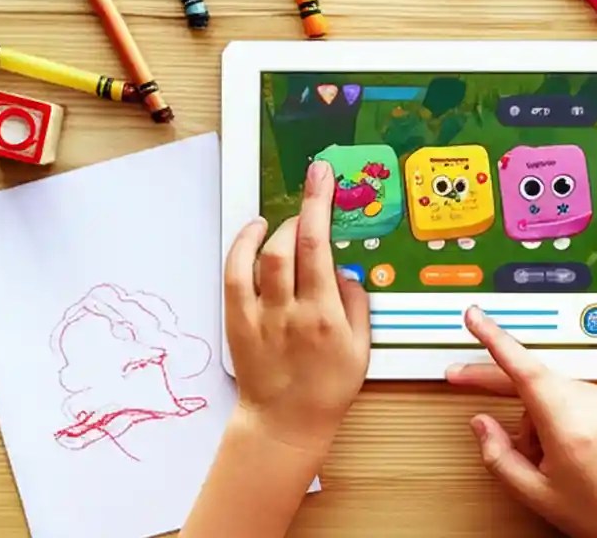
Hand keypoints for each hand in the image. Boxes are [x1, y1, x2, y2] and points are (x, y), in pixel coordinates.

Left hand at [223, 159, 370, 452]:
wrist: (285, 422)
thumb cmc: (327, 389)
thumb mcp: (361, 349)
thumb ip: (358, 304)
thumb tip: (347, 270)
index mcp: (326, 318)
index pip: (320, 246)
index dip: (319, 204)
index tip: (322, 175)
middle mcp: (291, 313)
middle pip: (290, 246)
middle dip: (301, 213)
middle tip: (313, 203)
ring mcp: (260, 317)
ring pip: (263, 257)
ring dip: (276, 230)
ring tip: (288, 221)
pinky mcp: (238, 322)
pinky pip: (235, 275)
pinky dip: (241, 248)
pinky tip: (254, 233)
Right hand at [448, 307, 596, 537]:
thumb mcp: (535, 494)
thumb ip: (498, 457)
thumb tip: (481, 423)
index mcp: (569, 426)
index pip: (524, 370)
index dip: (495, 339)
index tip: (476, 318)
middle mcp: (590, 405)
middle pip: (530, 377)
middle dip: (495, 381)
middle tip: (460, 378)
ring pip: (547, 389)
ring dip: (530, 413)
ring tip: (539, 457)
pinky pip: (569, 395)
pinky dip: (552, 413)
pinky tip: (557, 447)